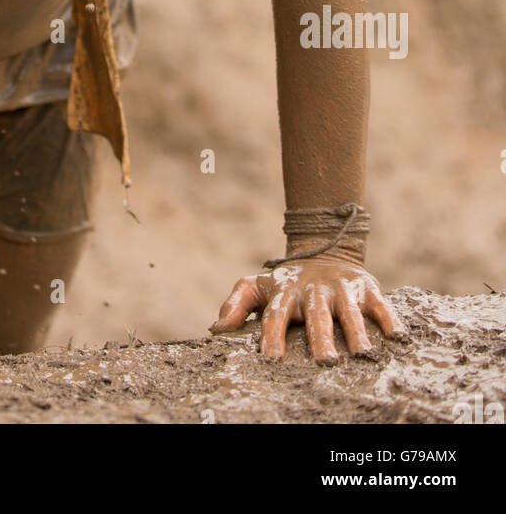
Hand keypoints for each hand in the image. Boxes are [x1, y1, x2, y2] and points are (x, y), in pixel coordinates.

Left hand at [210, 256, 407, 364]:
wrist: (324, 251)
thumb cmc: (287, 282)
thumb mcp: (258, 286)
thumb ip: (235, 304)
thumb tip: (215, 330)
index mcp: (286, 293)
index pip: (275, 315)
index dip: (272, 336)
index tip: (272, 360)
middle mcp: (314, 291)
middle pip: (316, 316)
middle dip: (321, 338)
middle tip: (325, 362)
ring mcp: (341, 288)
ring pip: (349, 311)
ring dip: (356, 332)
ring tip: (362, 355)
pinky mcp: (367, 287)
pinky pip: (380, 303)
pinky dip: (390, 318)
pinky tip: (397, 337)